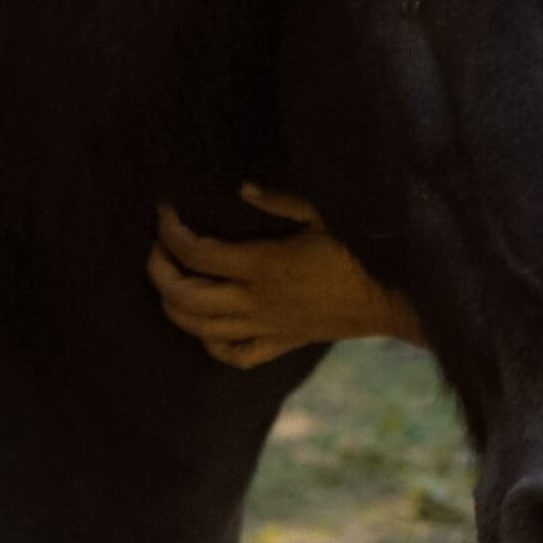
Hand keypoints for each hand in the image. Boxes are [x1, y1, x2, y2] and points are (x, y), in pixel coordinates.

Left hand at [148, 183, 420, 368]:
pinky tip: (206, 328)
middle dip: (159, 271)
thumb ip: (280, 201)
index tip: (163, 214)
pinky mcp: (278, 344)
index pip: (196, 252)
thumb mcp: (321, 214)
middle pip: (185, 295)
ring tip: (170, 284)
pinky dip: (211, 344)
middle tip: (156, 250)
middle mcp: (253, 300)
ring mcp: (263, 326)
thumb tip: (243, 187)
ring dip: (174, 307)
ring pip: (199, 328)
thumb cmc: (355, 250)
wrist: (386, 297)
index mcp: (260, 264)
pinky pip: (234, 355)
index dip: (170, 233)